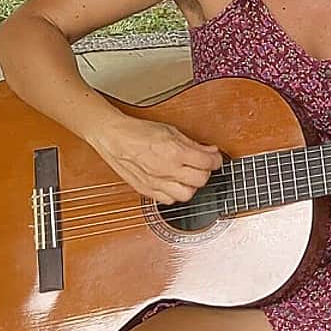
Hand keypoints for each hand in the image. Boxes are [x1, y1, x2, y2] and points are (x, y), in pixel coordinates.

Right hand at [87, 115, 221, 203]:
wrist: (114, 137)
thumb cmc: (139, 131)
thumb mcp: (172, 130)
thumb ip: (194, 144)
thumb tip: (210, 151)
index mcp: (174, 152)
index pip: (207, 163)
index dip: (216, 160)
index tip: (215, 158)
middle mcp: (166, 170)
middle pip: (200, 180)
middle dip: (206, 172)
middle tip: (203, 165)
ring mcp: (156, 182)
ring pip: (186, 195)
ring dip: (191, 186)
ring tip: (188, 175)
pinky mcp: (146, 190)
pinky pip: (168, 200)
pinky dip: (175, 193)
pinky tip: (174, 183)